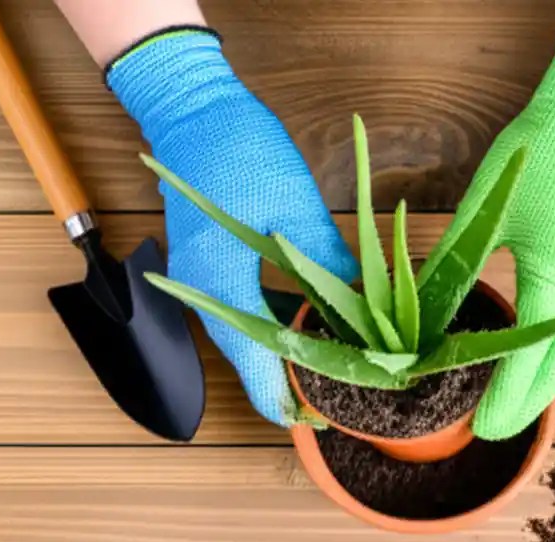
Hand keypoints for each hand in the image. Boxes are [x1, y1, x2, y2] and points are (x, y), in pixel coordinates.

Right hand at [109, 30, 357, 425]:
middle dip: (291, 383)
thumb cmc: (239, 150)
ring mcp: (200, 278)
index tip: (319, 421)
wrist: (190, 107)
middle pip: (248, 363)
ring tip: (329, 367)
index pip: (255, 371)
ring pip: (245, 336)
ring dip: (283, 354)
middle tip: (338, 395)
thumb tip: (363, 299)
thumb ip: (327, 260)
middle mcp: (203, 293)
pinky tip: (307, 320)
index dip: (288, 403)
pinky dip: (273, 322)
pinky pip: (241, 308)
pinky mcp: (207, 262)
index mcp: (221, 288)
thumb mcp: (296, 207)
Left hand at [436, 35, 554, 439]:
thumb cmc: (538, 156)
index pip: (527, 358)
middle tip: (490, 432)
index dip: (504, 401)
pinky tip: (538, 364)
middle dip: (525, 406)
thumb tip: (419, 305)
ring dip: (544, 382)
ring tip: (509, 405)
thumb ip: (453, 264)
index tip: (482, 430)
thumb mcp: (483, 210)